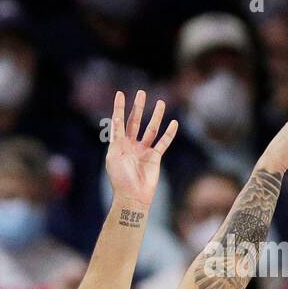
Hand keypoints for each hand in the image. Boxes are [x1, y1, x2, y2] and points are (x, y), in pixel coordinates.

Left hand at [106, 89, 177, 208]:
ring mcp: (143, 150)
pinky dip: (169, 133)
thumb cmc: (120, 178)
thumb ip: (116, 138)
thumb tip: (117, 121)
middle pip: (135, 122)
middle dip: (138, 107)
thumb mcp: (114, 156)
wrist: (133, 196)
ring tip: (161, 102)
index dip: (119, 107)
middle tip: (142, 93)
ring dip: (156, 116)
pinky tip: (174, 122)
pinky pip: (163, 142)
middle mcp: (131, 145)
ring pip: (151, 129)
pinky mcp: (155, 157)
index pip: (119, 122)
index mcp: (118, 144)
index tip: (120, 94)